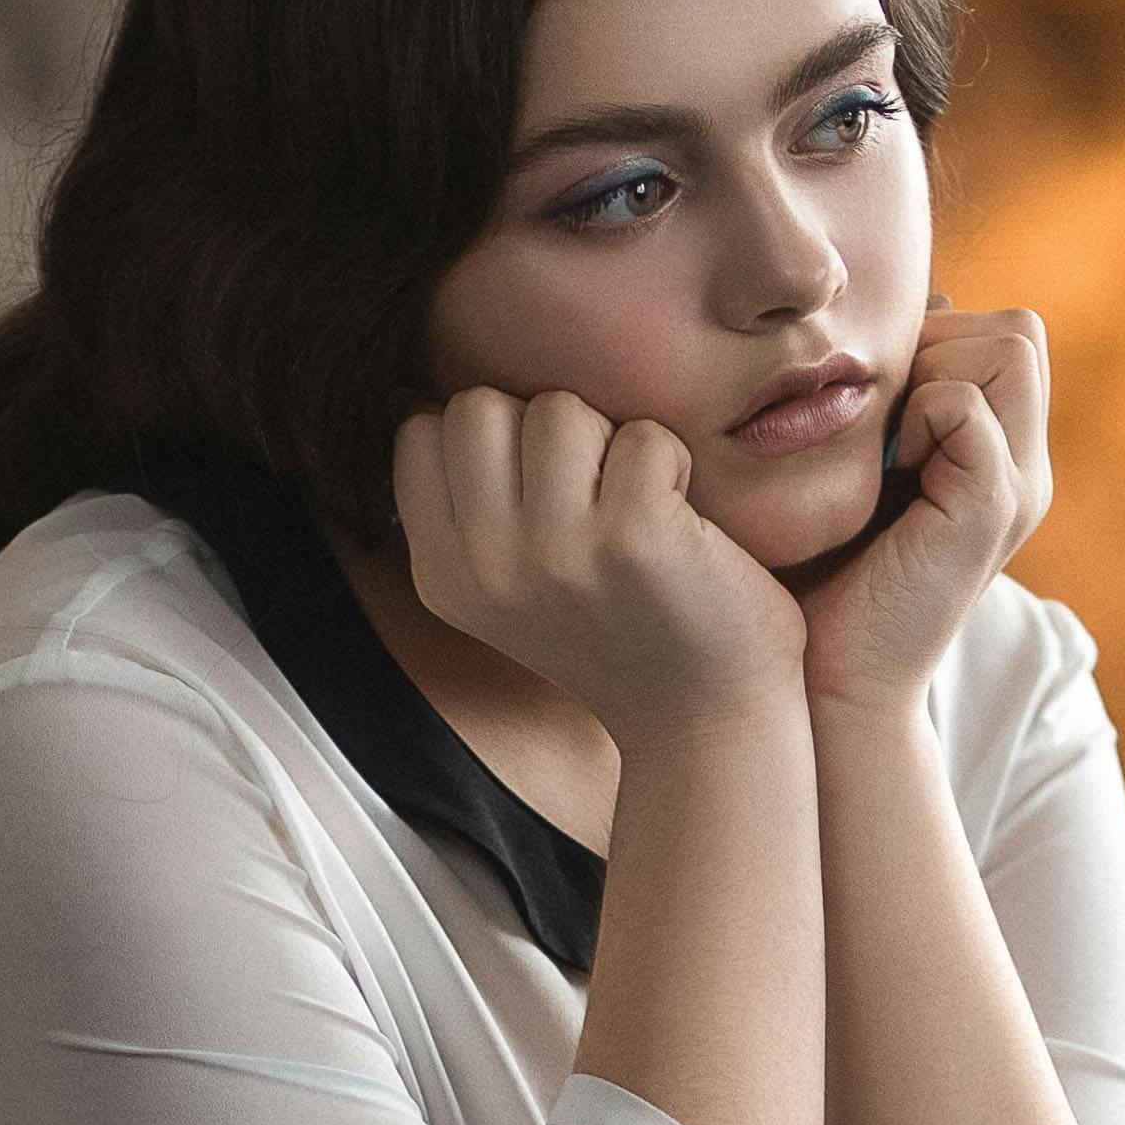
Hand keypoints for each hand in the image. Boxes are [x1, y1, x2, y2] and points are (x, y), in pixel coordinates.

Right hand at [395, 388, 809, 751]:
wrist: (703, 723)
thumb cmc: (620, 633)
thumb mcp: (510, 587)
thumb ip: (470, 506)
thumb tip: (436, 401)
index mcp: (444, 577)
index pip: (421, 433)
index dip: (489, 441)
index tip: (538, 495)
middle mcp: (486, 569)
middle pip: (478, 407)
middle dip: (540, 431)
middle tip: (589, 496)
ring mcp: (556, 553)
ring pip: (558, 408)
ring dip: (609, 442)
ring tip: (634, 509)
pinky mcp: (632, 536)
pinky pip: (642, 436)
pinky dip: (672, 464)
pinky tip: (681, 525)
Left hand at [790, 301, 1051, 716]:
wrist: (826, 677)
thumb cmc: (820, 575)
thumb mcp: (855, 466)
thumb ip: (886, 400)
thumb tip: (895, 320)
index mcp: (1000, 456)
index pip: (1009, 333)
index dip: (940, 339)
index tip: (882, 409)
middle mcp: (1024, 468)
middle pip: (1019, 331)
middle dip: (941, 346)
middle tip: (886, 420)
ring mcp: (1017, 489)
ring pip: (1009, 349)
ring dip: (932, 374)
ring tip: (889, 445)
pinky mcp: (991, 509)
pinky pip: (968, 405)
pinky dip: (921, 414)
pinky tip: (887, 469)